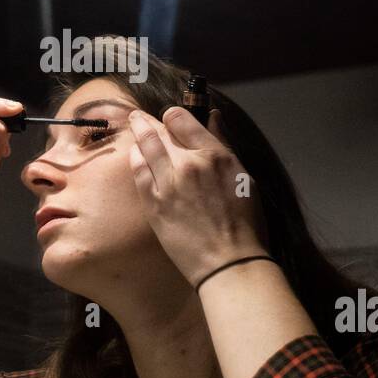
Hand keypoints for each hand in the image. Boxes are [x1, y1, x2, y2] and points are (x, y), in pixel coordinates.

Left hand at [127, 106, 268, 286]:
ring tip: (133, 127)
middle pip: (159, 131)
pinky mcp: (153, 204)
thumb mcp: (243, 177)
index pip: (182, 120)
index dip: (173, 115)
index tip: (169, 117)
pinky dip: (135, 159)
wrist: (228, 262)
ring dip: (137, 134)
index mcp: (214, 155)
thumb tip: (212, 117)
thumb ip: (223, 144)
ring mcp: (168, 184)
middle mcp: (188, 164)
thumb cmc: (245, 222)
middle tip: (137, 116)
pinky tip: (134, 156)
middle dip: (146, 121)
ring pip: (145, 147)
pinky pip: (138, 173)